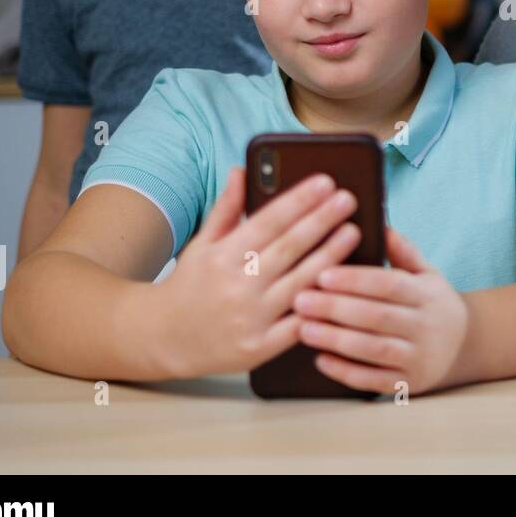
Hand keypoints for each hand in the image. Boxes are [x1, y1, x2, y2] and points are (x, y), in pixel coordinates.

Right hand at [149, 167, 363, 378]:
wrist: (162, 339)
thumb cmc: (189, 285)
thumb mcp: (202, 244)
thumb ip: (227, 209)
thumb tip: (243, 169)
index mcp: (222, 256)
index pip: (268, 221)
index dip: (299, 200)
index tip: (326, 181)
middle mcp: (236, 285)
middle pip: (289, 248)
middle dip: (322, 221)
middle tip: (349, 199)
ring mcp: (249, 318)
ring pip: (299, 283)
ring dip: (330, 256)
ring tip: (353, 232)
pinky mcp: (259, 347)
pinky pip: (298, 325)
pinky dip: (320, 306)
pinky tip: (343, 287)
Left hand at [292, 225, 469, 395]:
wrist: (464, 345)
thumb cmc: (432, 303)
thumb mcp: (427, 274)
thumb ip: (404, 251)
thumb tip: (381, 225)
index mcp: (428, 295)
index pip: (390, 285)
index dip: (356, 281)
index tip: (322, 275)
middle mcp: (426, 327)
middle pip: (378, 317)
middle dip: (336, 309)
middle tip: (301, 300)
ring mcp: (419, 358)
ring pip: (374, 350)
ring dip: (336, 340)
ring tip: (303, 328)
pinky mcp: (408, 385)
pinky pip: (374, 381)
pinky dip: (346, 372)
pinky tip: (321, 360)